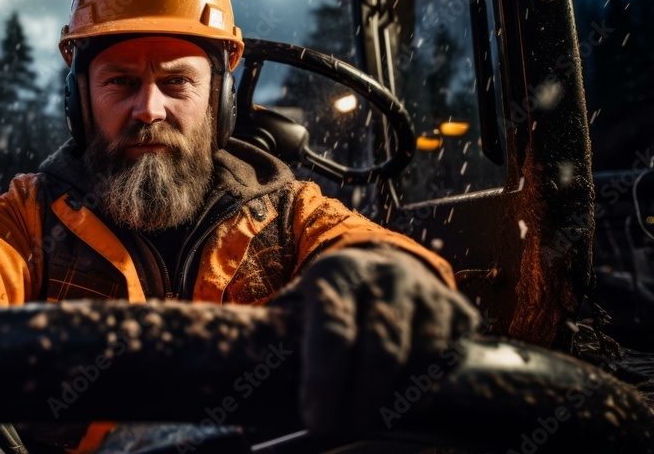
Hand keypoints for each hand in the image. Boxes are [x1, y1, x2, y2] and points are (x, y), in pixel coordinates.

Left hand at [293, 246, 480, 434]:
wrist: (386, 265)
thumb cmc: (332, 300)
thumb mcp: (301, 303)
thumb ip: (278, 334)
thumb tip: (234, 378)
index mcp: (336, 274)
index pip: (332, 331)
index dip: (324, 381)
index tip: (316, 420)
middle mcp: (385, 277)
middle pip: (380, 351)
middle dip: (360, 399)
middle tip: (343, 428)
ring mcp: (427, 293)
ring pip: (419, 359)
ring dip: (395, 397)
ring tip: (369, 414)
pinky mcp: (458, 311)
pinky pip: (448, 360)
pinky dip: (427, 387)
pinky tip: (404, 396)